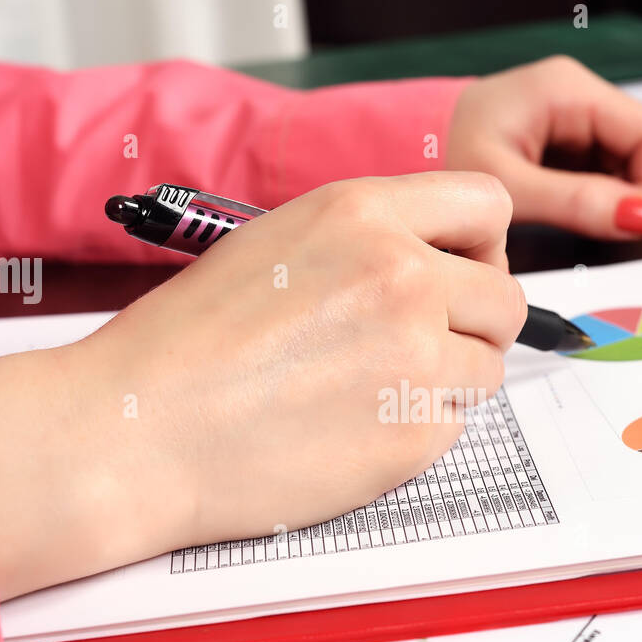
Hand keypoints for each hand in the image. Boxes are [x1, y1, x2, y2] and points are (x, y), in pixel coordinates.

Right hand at [0, 172, 525, 598]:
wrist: (135, 431)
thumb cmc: (184, 343)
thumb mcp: (276, 243)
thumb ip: (366, 241)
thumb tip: (436, 262)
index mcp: (364, 215)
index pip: (489, 205)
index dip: (482, 245)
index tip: (463, 272)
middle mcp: (402, 277)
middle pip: (506, 298)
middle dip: (475, 324)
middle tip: (422, 346)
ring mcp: (416, 359)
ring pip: (487, 368)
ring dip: (446, 381)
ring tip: (367, 392)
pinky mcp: (413, 436)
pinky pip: (453, 427)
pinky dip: (415, 432)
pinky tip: (351, 430)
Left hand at [446, 55, 641, 239]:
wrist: (409, 146)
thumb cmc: (444, 152)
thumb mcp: (513, 186)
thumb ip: (577, 202)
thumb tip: (640, 217)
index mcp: (569, 90)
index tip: (630, 224)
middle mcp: (577, 95)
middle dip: (630, 194)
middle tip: (596, 226)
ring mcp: (572, 115)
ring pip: (626, 162)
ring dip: (610, 197)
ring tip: (566, 215)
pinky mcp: (563, 137)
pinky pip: (601, 168)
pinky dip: (592, 195)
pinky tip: (561, 207)